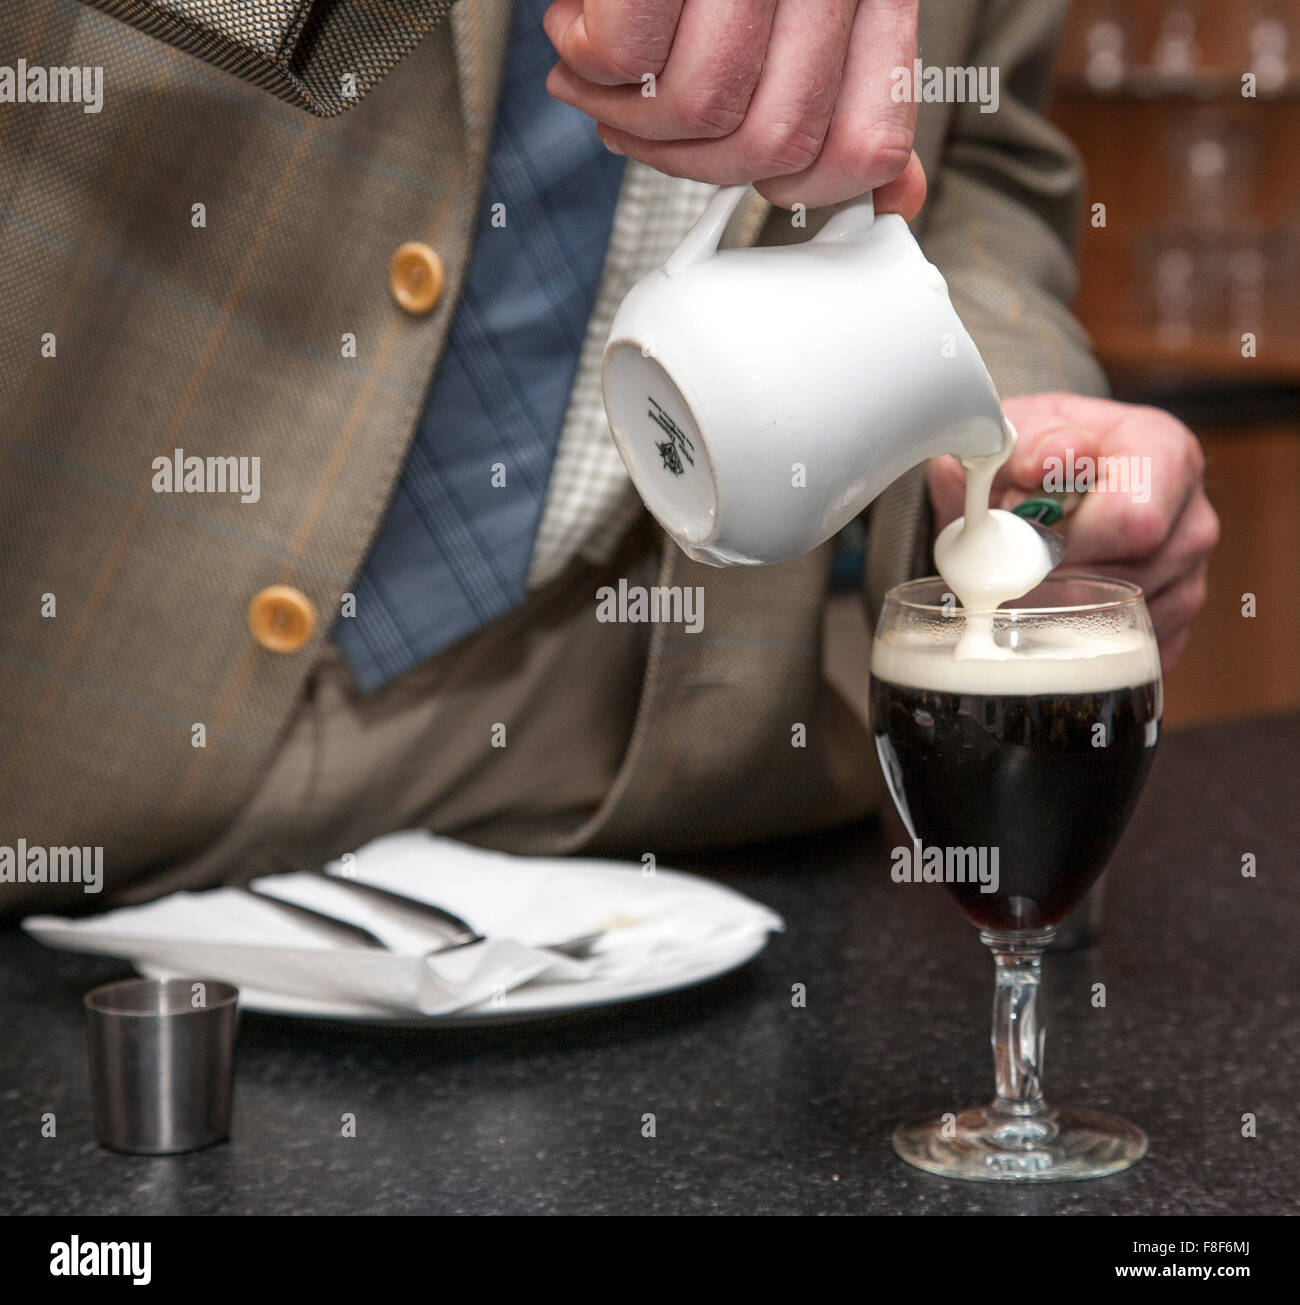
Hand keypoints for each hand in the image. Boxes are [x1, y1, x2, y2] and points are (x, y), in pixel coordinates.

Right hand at [542, 0, 926, 216]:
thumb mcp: (795, 16)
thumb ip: (849, 101)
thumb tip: (894, 197)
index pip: (867, 146)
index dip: (800, 188)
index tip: (747, 173)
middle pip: (774, 141)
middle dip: (689, 158)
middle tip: (638, 127)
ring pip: (701, 107)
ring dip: (629, 113)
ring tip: (602, 75)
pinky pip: (627, 56)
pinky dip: (590, 60)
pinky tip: (581, 25)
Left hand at [927, 393, 1219, 671]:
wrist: (1036, 476)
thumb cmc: (1031, 452)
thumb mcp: (1017, 430)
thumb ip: (1029, 442)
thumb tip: (1056, 456)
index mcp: (1163, 453)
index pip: (1134, 520)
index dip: (1069, 541)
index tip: (1022, 539)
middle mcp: (1189, 514)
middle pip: (1136, 575)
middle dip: (1062, 579)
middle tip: (1013, 569)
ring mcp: (1189, 570)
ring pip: (1136, 618)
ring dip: (1070, 611)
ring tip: (1029, 583)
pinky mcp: (1172, 614)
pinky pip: (1136, 648)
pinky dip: (1087, 641)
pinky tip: (1052, 617)